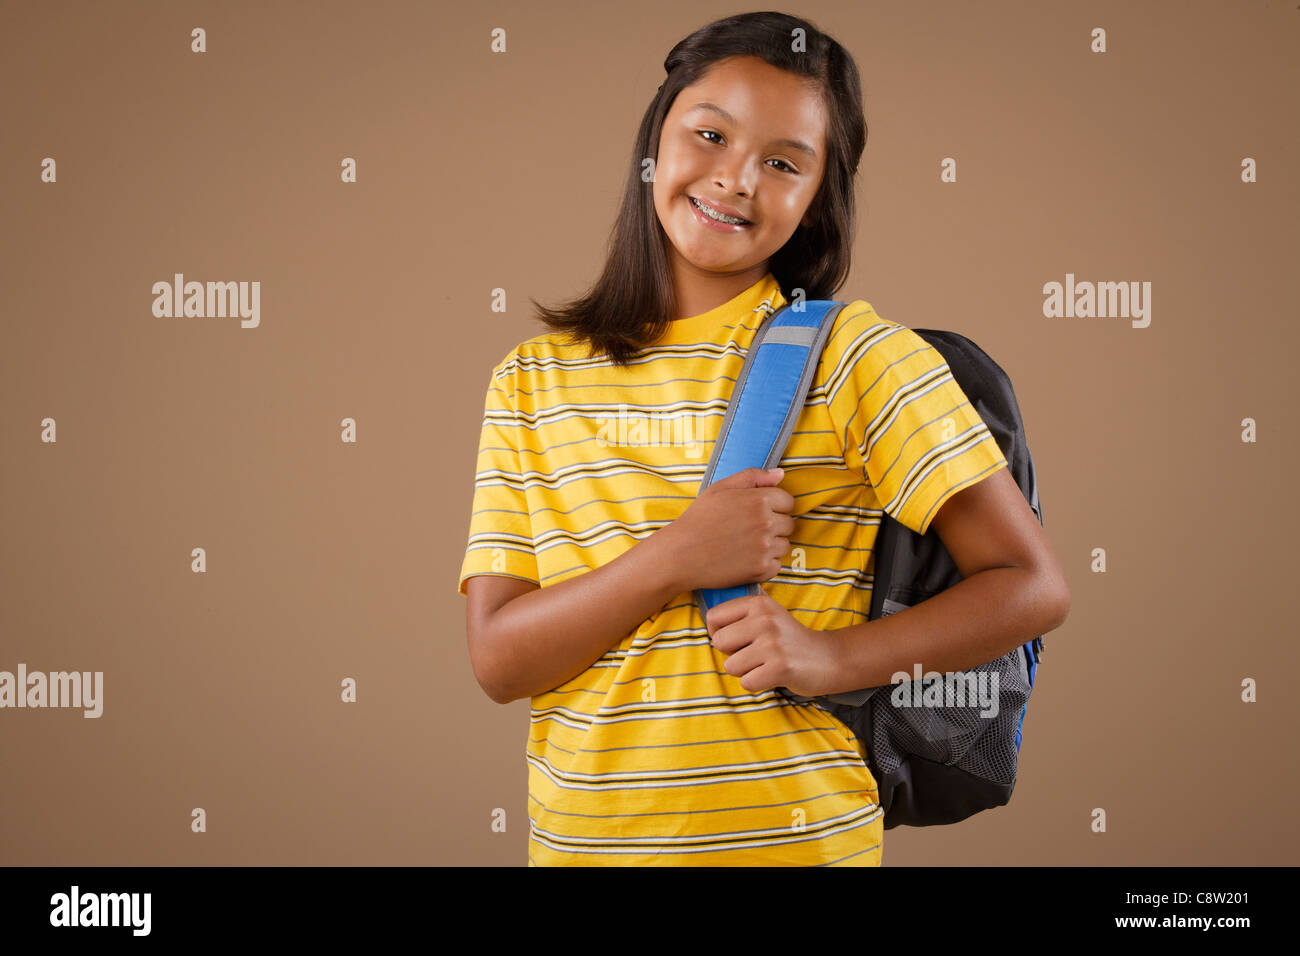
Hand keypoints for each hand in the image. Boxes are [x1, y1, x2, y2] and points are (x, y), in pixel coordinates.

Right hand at [659, 467, 794, 593]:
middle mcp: (766, 522)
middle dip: (774, 526)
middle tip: (748, 531)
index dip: (774, 507)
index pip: (788, 502)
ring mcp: (765, 547)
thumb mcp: (720, 488)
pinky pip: (776, 565)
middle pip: (789, 524)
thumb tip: (780, 474)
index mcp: (759, 499)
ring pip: (784, 545)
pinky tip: (745, 560)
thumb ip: (752, 476)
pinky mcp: (761, 569)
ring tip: (745, 546)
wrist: (680, 554)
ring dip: (770, 546)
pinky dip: (764, 565)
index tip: (756, 514)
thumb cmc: (698, 519)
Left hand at [705, 592, 843, 697]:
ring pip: (730, 666)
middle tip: (754, 654)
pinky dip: (756, 684)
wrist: (828, 658)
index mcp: (759, 603)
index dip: (717, 632)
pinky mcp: (780, 667)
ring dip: (745, 671)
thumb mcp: (770, 613)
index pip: (713, 617)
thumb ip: (743, 608)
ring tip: (765, 664)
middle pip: (718, 642)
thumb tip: (711, 600)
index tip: (734, 639)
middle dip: (732, 654)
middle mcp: (765, 619)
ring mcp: (773, 643)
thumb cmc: (790, 639)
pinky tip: (772, 675)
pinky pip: (747, 682)